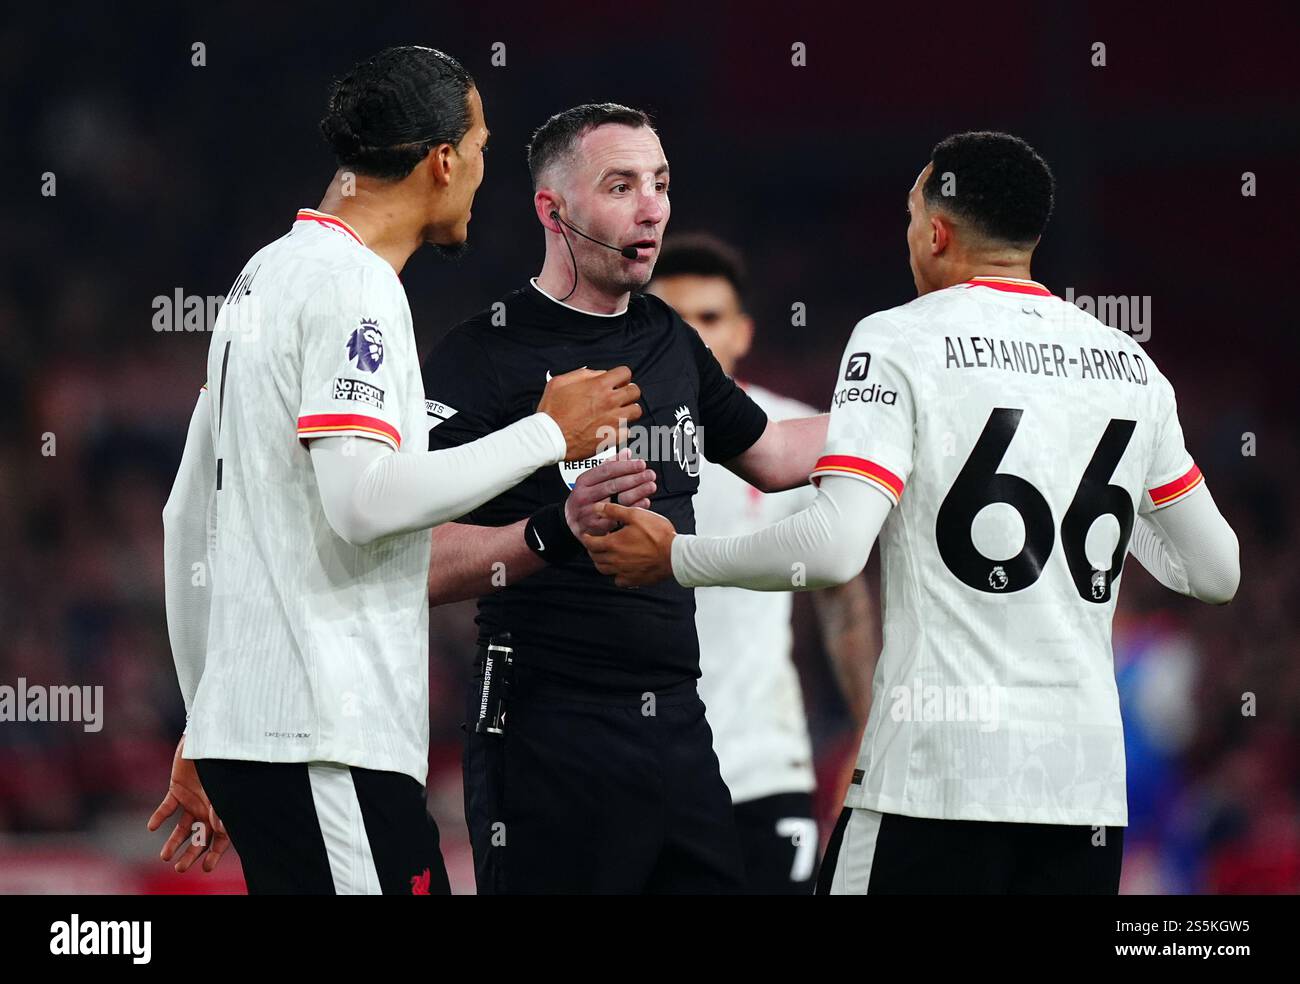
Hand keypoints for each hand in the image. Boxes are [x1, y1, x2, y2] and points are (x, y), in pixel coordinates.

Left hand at [146, 736, 230, 872]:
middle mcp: (208, 807)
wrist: (209, 735)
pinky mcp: (177, 789)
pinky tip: (152, 827)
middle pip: (200, 837)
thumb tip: (220, 831)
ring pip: (182, 828)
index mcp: (224, 809)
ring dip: (174, 842)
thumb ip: (223, 809)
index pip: (221, 837)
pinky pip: (167, 807)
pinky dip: (159, 817)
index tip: (205, 868)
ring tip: (165, 856)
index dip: (215, 853)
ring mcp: (192, 799)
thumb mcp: (225, 787)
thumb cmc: (223, 758)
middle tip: (180, 868)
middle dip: (191, 854)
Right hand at [537, 366, 641, 460]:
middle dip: (628, 392)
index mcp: (599, 386)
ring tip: (619, 413)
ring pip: (636, 411)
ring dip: (628, 410)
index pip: (625, 373)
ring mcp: (614, 420)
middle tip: (620, 397)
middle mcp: (610, 401)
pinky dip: (622, 430)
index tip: (618, 382)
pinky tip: (612, 429)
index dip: (622, 377)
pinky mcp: (613, 437)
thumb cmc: (552, 411)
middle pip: (635, 391)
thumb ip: (582, 374)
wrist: (550, 437)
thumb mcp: (561, 382)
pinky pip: (629, 431)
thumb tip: (598, 374)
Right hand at [565, 449, 656, 536]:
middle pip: (613, 485)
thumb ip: (609, 466)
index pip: (607, 470)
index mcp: (584, 481)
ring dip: (637, 493)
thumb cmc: (585, 498)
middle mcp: (584, 495)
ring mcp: (589, 511)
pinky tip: (644, 502)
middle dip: (635, 479)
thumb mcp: (592, 480)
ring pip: (617, 500)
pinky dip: (633, 508)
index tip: (641, 464)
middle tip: (650, 474)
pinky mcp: (596, 526)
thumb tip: (626, 453)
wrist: (571, 522)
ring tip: (650, 486)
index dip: (626, 466)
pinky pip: (619, 516)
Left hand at [582, 502, 677, 586]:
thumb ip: (614, 511)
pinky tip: (621, 568)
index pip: (591, 544)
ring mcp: (624, 572)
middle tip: (596, 544)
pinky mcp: (634, 580)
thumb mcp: (636, 515)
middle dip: (593, 550)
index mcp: (613, 544)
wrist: (675, 555)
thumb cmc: (658, 534)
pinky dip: (616, 575)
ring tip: (606, 555)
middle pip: (595, 558)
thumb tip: (597, 508)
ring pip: (604, 570)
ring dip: (601, 562)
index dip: (586, 538)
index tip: (587, 535)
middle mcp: (615, 560)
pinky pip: (618, 580)